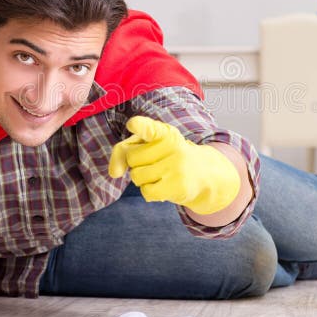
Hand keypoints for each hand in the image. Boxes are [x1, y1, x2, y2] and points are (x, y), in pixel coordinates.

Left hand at [108, 116, 239, 214]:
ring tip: (161, 174)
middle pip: (132, 157)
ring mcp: (176, 166)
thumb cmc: (167, 156)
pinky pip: (146, 192)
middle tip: (155, 163)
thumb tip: (114, 173)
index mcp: (164, 132)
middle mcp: (172, 146)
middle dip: (137, 164)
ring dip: (143, 179)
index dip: (139, 126)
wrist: (202, 174)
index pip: (149, 128)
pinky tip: (162, 186)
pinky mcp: (178, 185)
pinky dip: (149, 191)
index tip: (132, 124)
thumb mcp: (148, 145)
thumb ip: (123, 150)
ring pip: (136, 176)